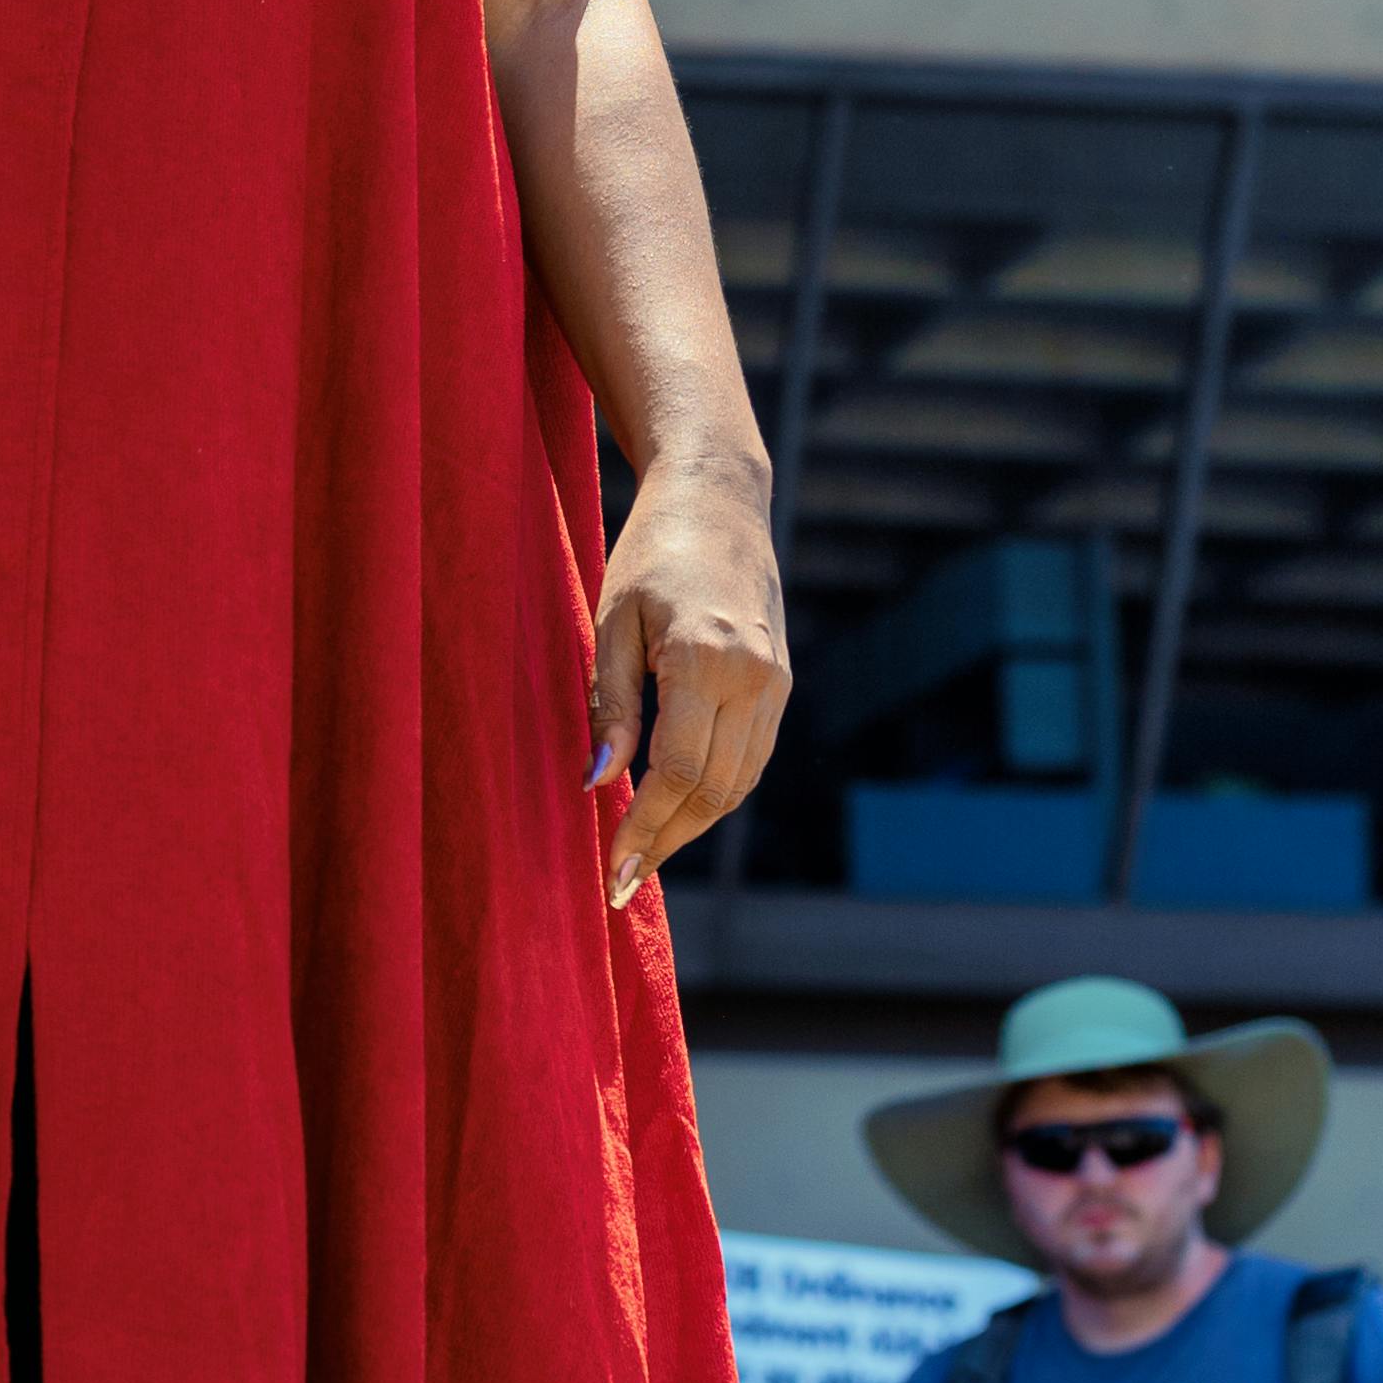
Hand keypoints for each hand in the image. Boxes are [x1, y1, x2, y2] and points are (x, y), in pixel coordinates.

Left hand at [593, 458, 786, 900]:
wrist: (719, 498)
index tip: (612, 869)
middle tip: (623, 883)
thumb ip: (612, 704)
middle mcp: (753, 677)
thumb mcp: (612, 620)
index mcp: (705, 658)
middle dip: (667, 842)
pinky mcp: (781, 681)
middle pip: (714, 790)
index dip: (644, 827)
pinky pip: (753, 757)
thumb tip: (601, 782)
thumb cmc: (650, 551)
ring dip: (693, 826)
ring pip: (740, 782)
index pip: (676, 771)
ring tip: (645, 856)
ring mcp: (776, 681)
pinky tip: (678, 809)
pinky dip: (717, 792)